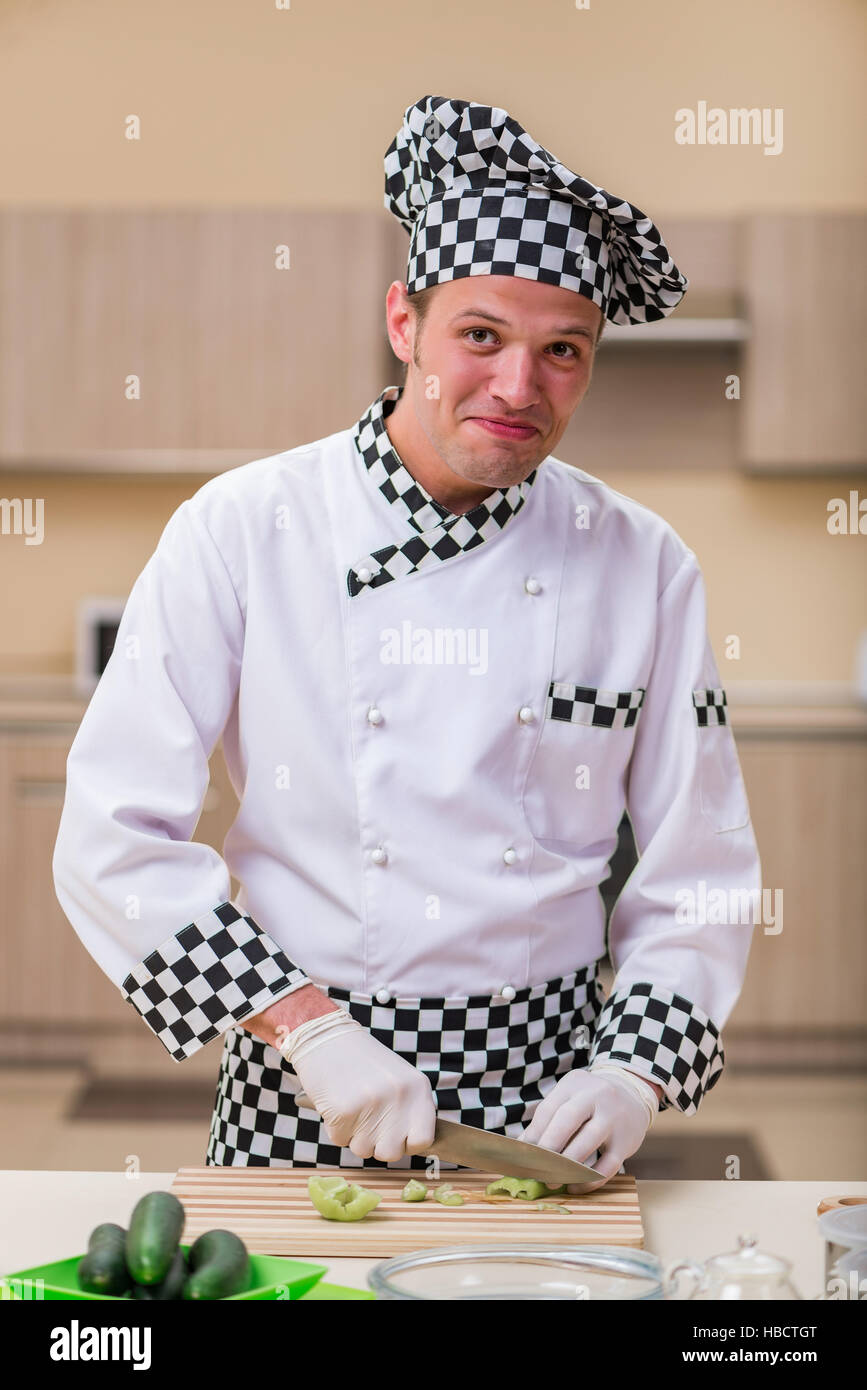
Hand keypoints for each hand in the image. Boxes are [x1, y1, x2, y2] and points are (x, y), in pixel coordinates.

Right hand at [288, 1017, 436, 1162]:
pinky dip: (335, 1128)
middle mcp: (399, 1097)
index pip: (424, 1139)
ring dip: (354, 1136)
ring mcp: (372, 1104)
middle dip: (377, 1145)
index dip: (408, 1144)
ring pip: (363, 1151)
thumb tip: (413, 1143)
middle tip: (367, 1122)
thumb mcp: (398, 1078)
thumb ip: (410, 1108)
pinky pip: (339, 1140)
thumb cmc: (361, 1061)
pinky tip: (337, 1102)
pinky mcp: (344, 1111)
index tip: (398, 1137)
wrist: (326, 1037)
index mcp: (417, 1087)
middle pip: (392, 1153)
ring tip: (352, 1106)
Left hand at [518, 1067, 654, 1191]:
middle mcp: (596, 1095)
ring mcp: (613, 1117)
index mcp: (574, 1083)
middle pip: (567, 1120)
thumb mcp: (569, 1099)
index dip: (533, 1135)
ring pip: (588, 1142)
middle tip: (536, 1169)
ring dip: (568, 1166)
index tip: (522, 1156)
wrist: (633, 1093)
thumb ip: (547, 1120)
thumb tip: (520, 1148)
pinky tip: (577, 1185)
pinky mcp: (627, 1140)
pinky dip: (590, 1180)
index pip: (548, 1109)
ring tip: (553, 1180)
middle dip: (549, 1147)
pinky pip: (608, 1165)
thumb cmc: (590, 1102)